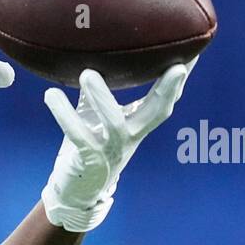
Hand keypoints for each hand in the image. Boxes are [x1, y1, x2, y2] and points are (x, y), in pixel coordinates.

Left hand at [40, 60, 194, 231]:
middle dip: (168, 90)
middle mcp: (130, 137)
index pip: (164, 101)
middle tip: (176, 66)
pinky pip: (78, 136)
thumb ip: (101, 87)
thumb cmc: (90, 144)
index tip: (192, 55)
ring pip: (115, 124)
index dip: (178, 81)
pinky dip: (64, 115)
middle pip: (158, 113)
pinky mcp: (89, 161)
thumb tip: (97, 54)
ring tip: (88, 73)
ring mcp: (111, 151)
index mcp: (137, 125)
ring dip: (102, 97)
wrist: (77, 190)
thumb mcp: (97, 114)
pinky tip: (51, 95)